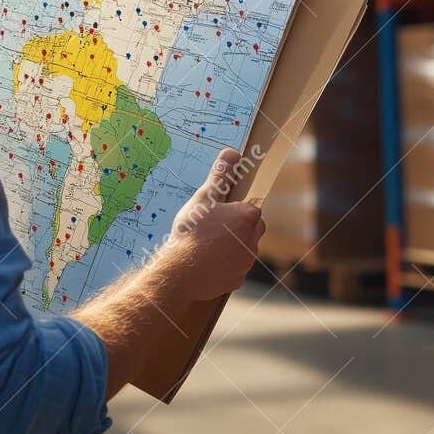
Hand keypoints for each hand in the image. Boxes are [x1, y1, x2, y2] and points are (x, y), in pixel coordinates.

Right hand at [156, 148, 263, 300]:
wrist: (180, 271)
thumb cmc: (192, 232)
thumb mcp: (203, 197)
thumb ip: (220, 175)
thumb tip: (232, 153)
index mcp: (248, 217)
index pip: (251, 208)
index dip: (235, 208)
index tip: (219, 211)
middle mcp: (253, 240)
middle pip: (251, 228)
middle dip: (237, 226)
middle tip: (213, 226)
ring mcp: (245, 262)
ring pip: (243, 249)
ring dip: (231, 245)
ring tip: (206, 244)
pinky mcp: (236, 280)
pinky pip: (234, 268)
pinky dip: (223, 265)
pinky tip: (206, 262)